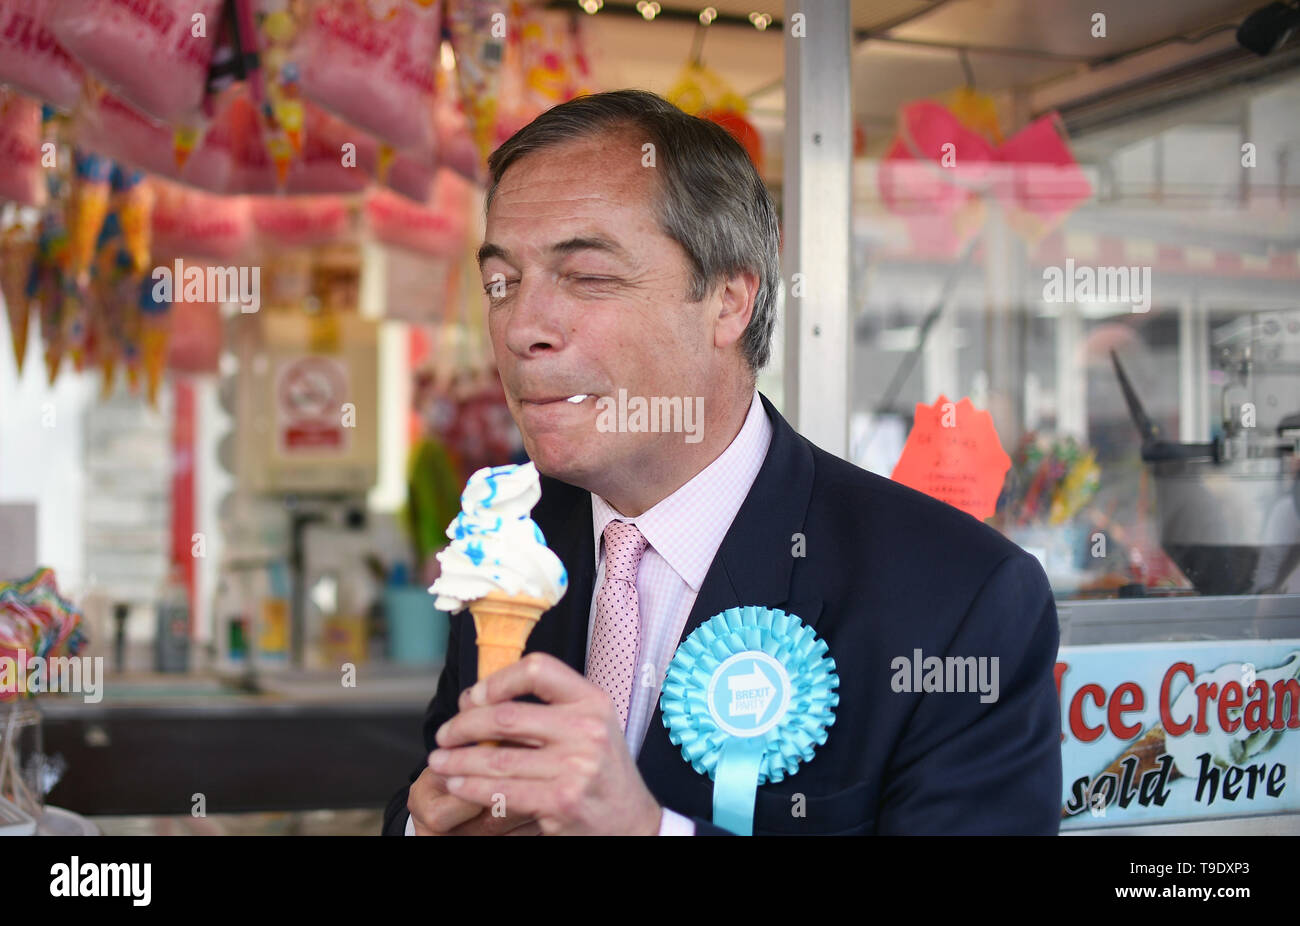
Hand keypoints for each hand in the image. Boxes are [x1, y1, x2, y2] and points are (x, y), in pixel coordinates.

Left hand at [427, 653, 663, 835]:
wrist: (632, 820)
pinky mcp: (561, 801)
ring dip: (458, 759)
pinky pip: (502, 791)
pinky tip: (456, 784)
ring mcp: (575, 766)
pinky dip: (471, 787)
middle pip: (506, 716)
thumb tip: (478, 700)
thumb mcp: (590, 724)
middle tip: (445, 734)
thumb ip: (548, 709)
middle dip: (464, 725)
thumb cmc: (602, 768)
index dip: (498, 680)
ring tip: (439, 761)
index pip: (538, 670)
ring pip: (498, 757)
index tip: (473, 697)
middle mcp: (587, 729)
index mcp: (592, 700)